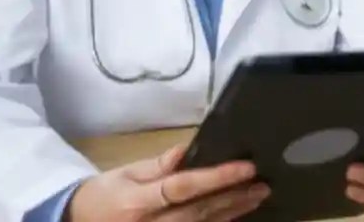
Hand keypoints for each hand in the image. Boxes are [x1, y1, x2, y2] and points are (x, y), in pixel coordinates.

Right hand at [68, 143, 269, 221]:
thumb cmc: (102, 195)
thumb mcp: (125, 173)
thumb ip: (159, 165)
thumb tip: (189, 149)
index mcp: (138, 202)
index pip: (183, 188)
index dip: (216, 177)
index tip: (245, 167)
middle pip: (199, 212)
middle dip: (233, 197)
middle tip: (261, 183)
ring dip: (232, 213)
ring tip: (256, 197)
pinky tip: (235, 216)